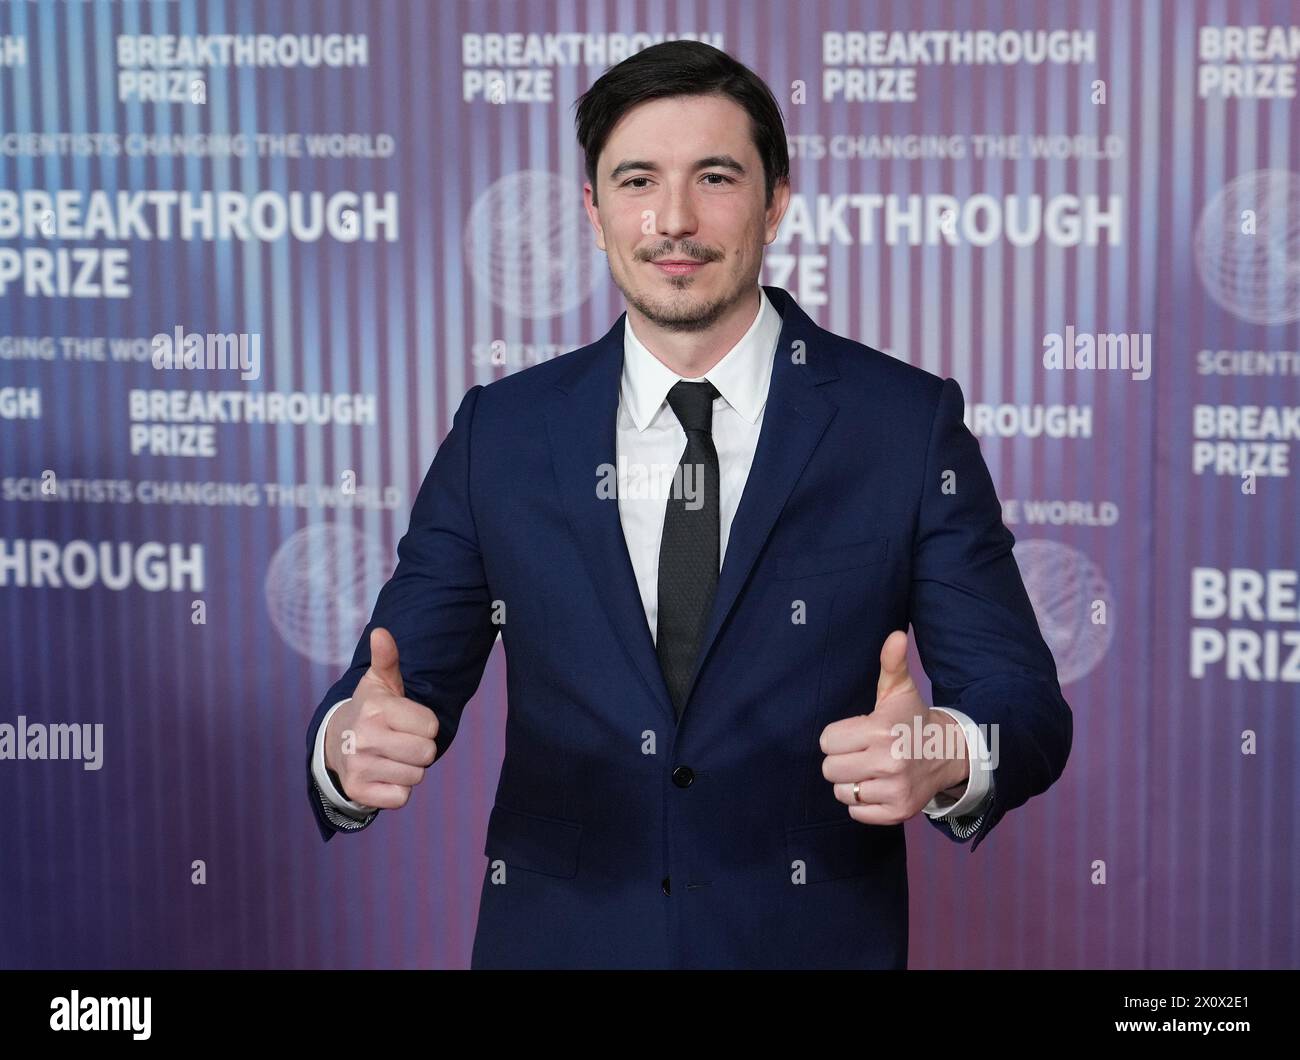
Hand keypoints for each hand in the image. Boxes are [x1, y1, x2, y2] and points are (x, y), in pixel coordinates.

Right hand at [324, 627, 439, 809]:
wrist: (336, 743)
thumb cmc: (371, 709)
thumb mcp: (379, 682)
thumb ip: (387, 658)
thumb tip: (381, 632)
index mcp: (376, 710)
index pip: (431, 726)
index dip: (425, 725)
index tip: (407, 721)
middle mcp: (365, 738)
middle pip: (426, 753)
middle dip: (420, 748)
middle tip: (400, 741)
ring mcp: (359, 766)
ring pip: (416, 777)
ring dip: (409, 769)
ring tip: (391, 756)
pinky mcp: (358, 791)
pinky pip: (401, 797)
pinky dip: (398, 790)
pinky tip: (383, 775)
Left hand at [819, 630, 968, 824]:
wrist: (948, 752)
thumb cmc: (913, 718)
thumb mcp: (900, 689)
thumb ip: (891, 662)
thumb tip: (896, 635)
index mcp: (881, 730)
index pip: (827, 741)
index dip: (839, 736)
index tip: (859, 732)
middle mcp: (888, 762)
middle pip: (829, 769)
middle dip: (842, 759)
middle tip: (863, 751)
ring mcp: (894, 789)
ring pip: (841, 791)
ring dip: (851, 782)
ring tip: (871, 768)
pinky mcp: (898, 812)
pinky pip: (856, 811)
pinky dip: (862, 802)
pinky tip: (879, 785)